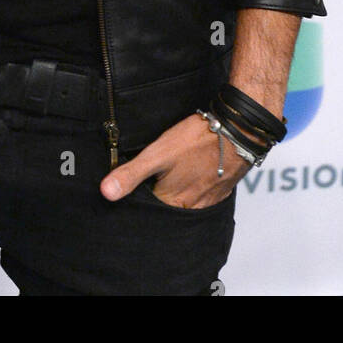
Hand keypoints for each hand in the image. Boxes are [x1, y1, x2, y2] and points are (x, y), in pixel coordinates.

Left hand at [99, 113, 249, 209]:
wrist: (237, 132)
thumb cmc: (197, 141)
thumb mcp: (158, 153)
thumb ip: (131, 174)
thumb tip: (105, 193)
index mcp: (172, 202)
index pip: (149, 210)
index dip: (139, 200)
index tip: (135, 190)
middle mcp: (190, 208)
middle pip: (167, 209)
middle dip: (158, 199)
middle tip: (153, 181)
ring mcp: (208, 201)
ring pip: (185, 204)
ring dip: (177, 195)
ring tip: (171, 178)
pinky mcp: (220, 191)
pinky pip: (202, 198)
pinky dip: (194, 190)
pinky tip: (191, 176)